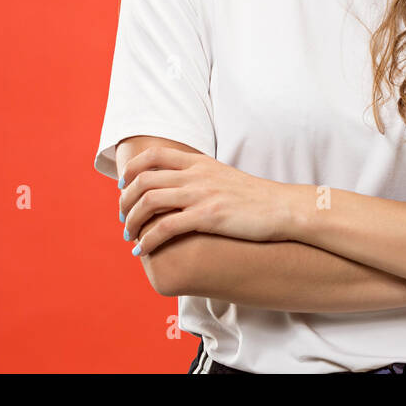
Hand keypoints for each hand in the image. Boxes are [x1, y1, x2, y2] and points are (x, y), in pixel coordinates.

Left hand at [119, 145, 295, 255]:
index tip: (123, 186)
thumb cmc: (255, 198)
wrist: (282, 208)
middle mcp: (196, 175)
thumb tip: (181, 189)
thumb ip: (201, 178)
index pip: (153, 155)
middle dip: (125, 200)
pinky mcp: (207, 216)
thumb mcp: (224, 177)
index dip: (132, 169)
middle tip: (123, 218)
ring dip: (131, 220)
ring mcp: (201, 195)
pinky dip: (148, 239)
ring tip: (129, 236)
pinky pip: (165, 227)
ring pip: (149, 201)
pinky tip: (143, 250)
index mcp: (199, 163)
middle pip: (144, 179)